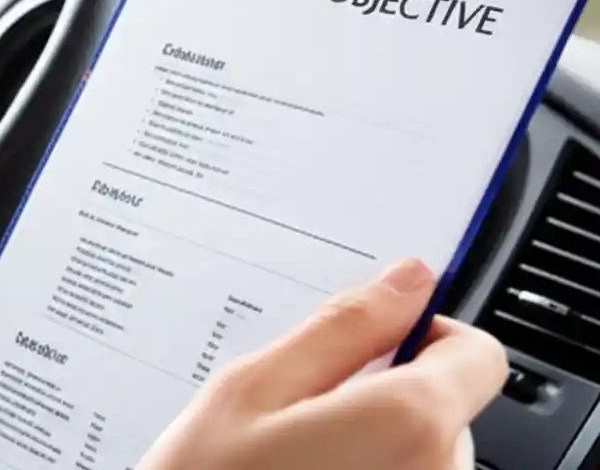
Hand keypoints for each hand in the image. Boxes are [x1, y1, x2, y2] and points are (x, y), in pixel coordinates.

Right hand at [138, 259, 506, 469]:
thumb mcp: (252, 389)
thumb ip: (340, 328)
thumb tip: (408, 279)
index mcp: (410, 425)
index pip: (477, 352)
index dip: (419, 336)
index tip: (364, 349)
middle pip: (444, 407)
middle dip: (381, 399)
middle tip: (297, 422)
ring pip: (422, 454)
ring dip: (370, 447)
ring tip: (292, 465)